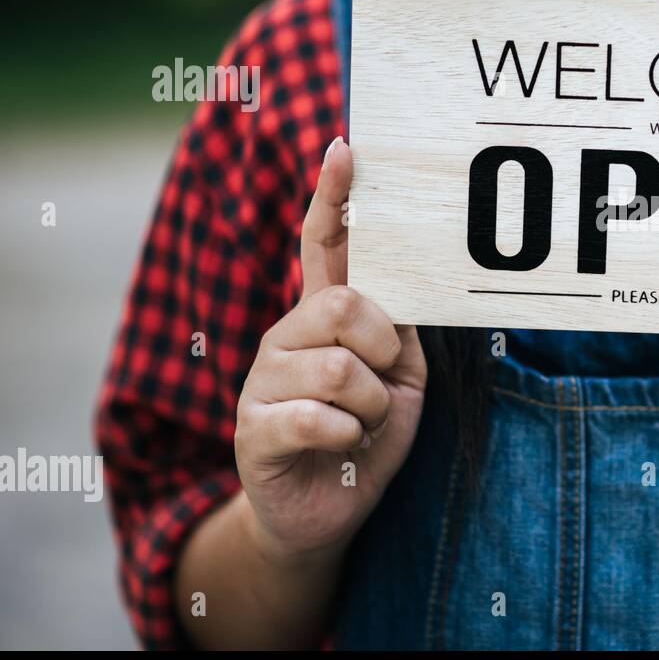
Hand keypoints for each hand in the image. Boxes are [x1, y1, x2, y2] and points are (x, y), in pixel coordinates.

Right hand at [234, 137, 427, 563]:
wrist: (327, 511)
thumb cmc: (367, 434)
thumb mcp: (402, 378)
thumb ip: (400, 330)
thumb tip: (403, 287)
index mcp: (324, 316)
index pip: (324, 244)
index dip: (334, 198)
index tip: (347, 148)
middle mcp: (286, 335)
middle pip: (345, 305)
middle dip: (384, 350)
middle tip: (382, 383)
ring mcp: (263, 379)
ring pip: (339, 367)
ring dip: (371, 406)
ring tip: (360, 425)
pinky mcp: (253, 427)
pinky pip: (318, 417)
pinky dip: (348, 439)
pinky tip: (339, 449)